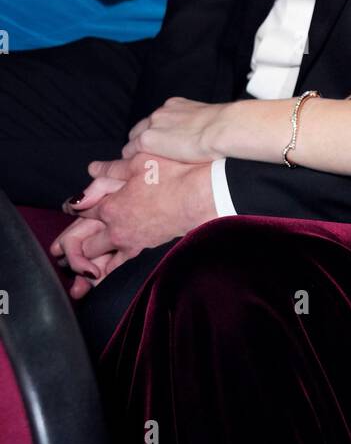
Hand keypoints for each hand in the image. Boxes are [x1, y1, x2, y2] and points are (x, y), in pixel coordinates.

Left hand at [51, 155, 216, 293]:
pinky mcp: (143, 249)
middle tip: (58, 249)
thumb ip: (111, 169)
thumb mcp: (138, 163)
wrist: (200, 196)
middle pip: (81, 240)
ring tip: (72, 276)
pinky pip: (116, 267)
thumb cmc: (173, 175)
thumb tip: (91, 169)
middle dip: (68, 244)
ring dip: (80, 266)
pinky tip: (97, 279)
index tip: (70, 208)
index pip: (80, 210)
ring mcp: (128, 242)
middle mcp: (115, 227)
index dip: (72, 208)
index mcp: (110, 205)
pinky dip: (103, 275)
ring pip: (94, 259)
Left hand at [124, 97, 231, 161]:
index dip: (158, 132)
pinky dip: (130, 158)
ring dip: (135, 149)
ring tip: (139, 164)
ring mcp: (153, 125)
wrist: (222, 128)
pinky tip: (134, 169)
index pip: (158, 119)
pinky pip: (130, 150)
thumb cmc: (224, 127)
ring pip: (134, 138)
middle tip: (148, 155)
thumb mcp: (210, 120)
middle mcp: (162, 113)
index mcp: (176, 106)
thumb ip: (200, 124)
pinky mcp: (148, 140)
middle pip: (142, 127)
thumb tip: (206, 134)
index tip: (162, 143)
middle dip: (143, 139)